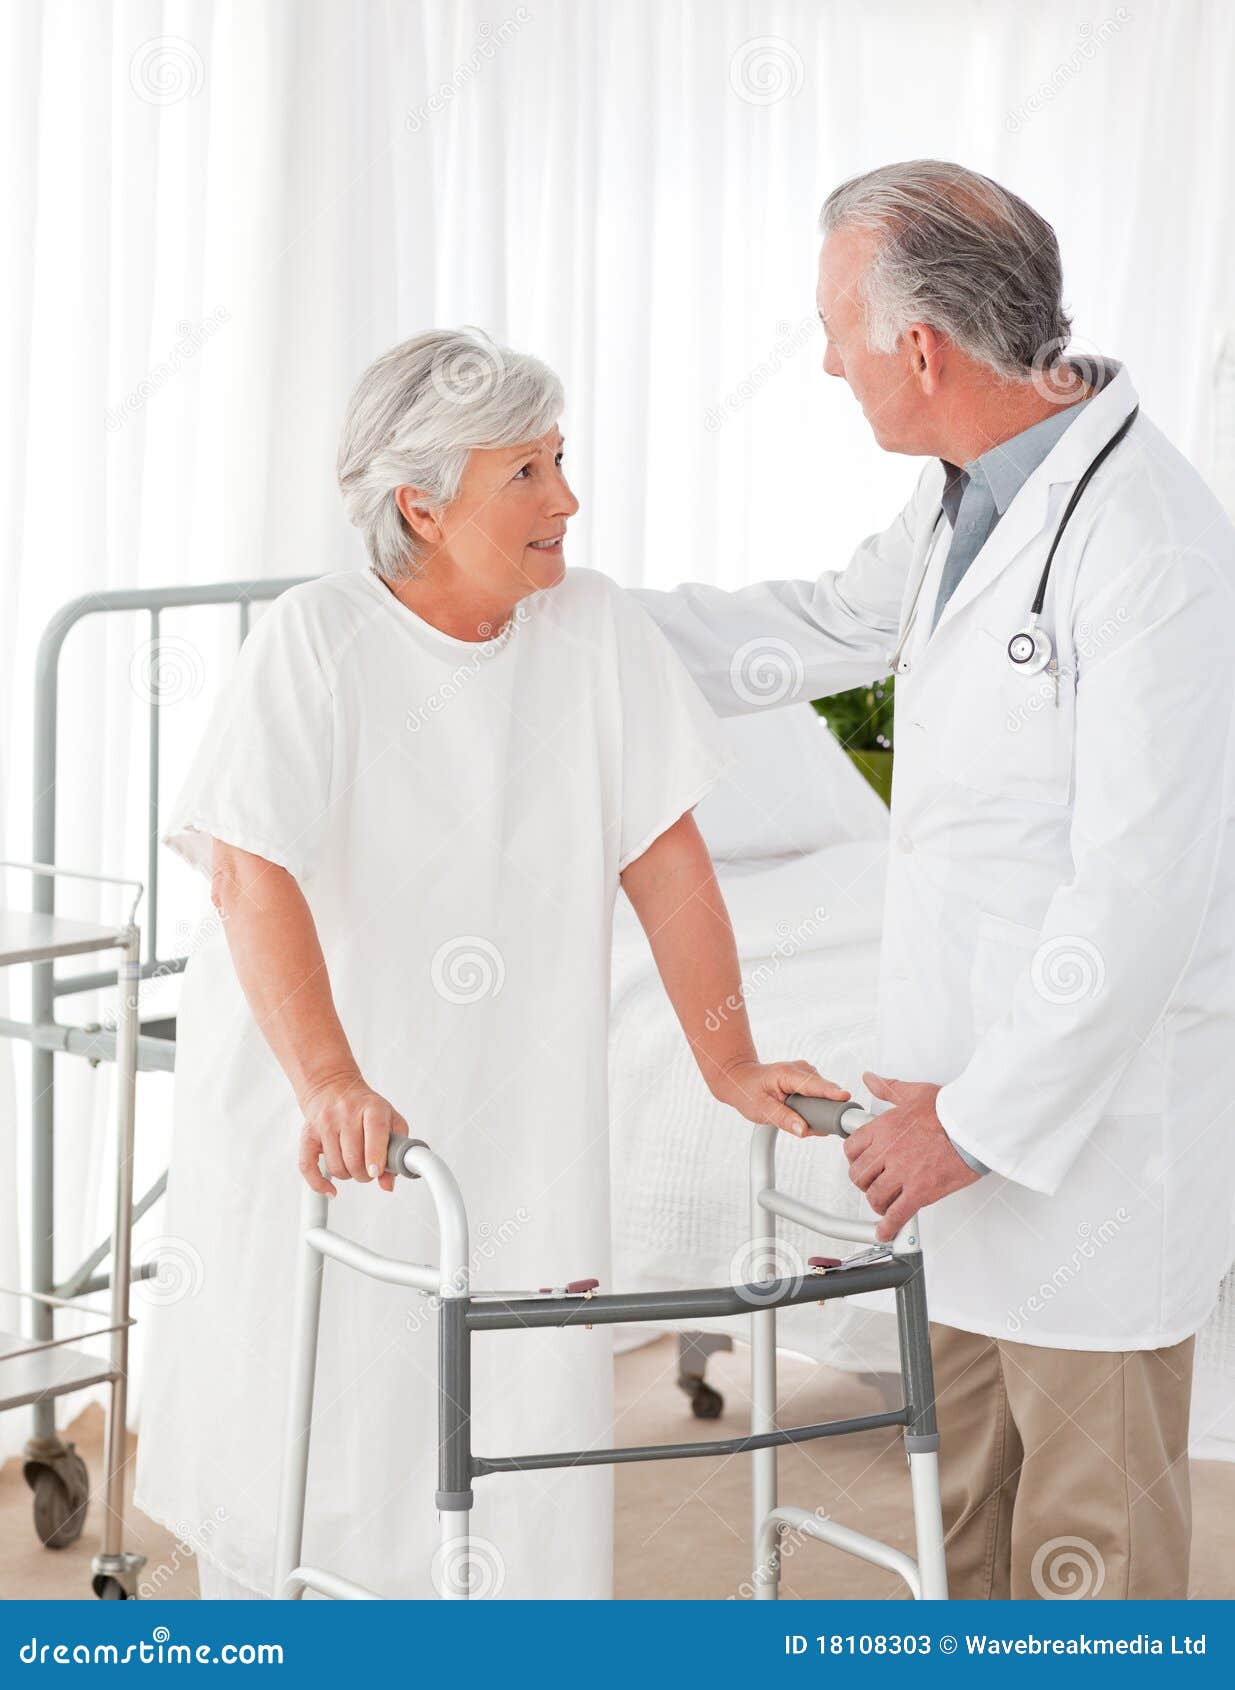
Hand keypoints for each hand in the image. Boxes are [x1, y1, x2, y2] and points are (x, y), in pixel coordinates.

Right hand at [297, 1073, 408, 1195]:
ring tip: (353, 1165)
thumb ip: (397, 1150)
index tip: (376, 1172)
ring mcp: (325, 1123)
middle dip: (365, 1174)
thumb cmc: (366, 1108)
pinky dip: (319, 1184)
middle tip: (369, 1170)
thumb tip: (388, 1184)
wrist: (333, 1087)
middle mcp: (346, 1113)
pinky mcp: (307, 1134)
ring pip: (336, 1167)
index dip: (375, 1155)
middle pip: (354, 1157)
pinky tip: (330, 1189)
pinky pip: (307, 1166)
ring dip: (348, 1175)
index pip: (375, 1130)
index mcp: (372, 1107)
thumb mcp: (390, 1120)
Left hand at [710, 1057, 850, 1138]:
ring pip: (823, 1095)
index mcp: (787, 1073)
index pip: (814, 1084)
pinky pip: (819, 1095)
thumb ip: (783, 1119)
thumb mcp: (761, 1109)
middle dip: (822, 1110)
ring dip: (816, 1110)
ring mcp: (806, 1073)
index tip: (845, 1098)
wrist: (740, 1078)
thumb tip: (804, 1130)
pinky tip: (799, 1112)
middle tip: (808, 1124)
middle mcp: (800, 1069)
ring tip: (796, 1116)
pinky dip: (813, 1107)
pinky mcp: (808, 1079)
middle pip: (823, 1091)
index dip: (830, 1092)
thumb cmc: (747, 1091)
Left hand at [843, 1070, 980, 1240]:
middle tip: (875, 1184)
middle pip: (859, 1176)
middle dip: (865, 1182)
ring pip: (875, 1196)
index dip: (855, 1159)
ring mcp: (902, 1173)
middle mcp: (888, 1151)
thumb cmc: (950, 1109)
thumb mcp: (913, 1092)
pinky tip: (886, 1231)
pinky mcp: (921, 1191)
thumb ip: (888, 1088)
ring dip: (877, 1203)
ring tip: (885, 1204)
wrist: (974, 1125)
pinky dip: (888, 1226)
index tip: (862, 1163)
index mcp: (883, 1127)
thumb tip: (871, 1079)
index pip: (852, 1148)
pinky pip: (897, 1214)